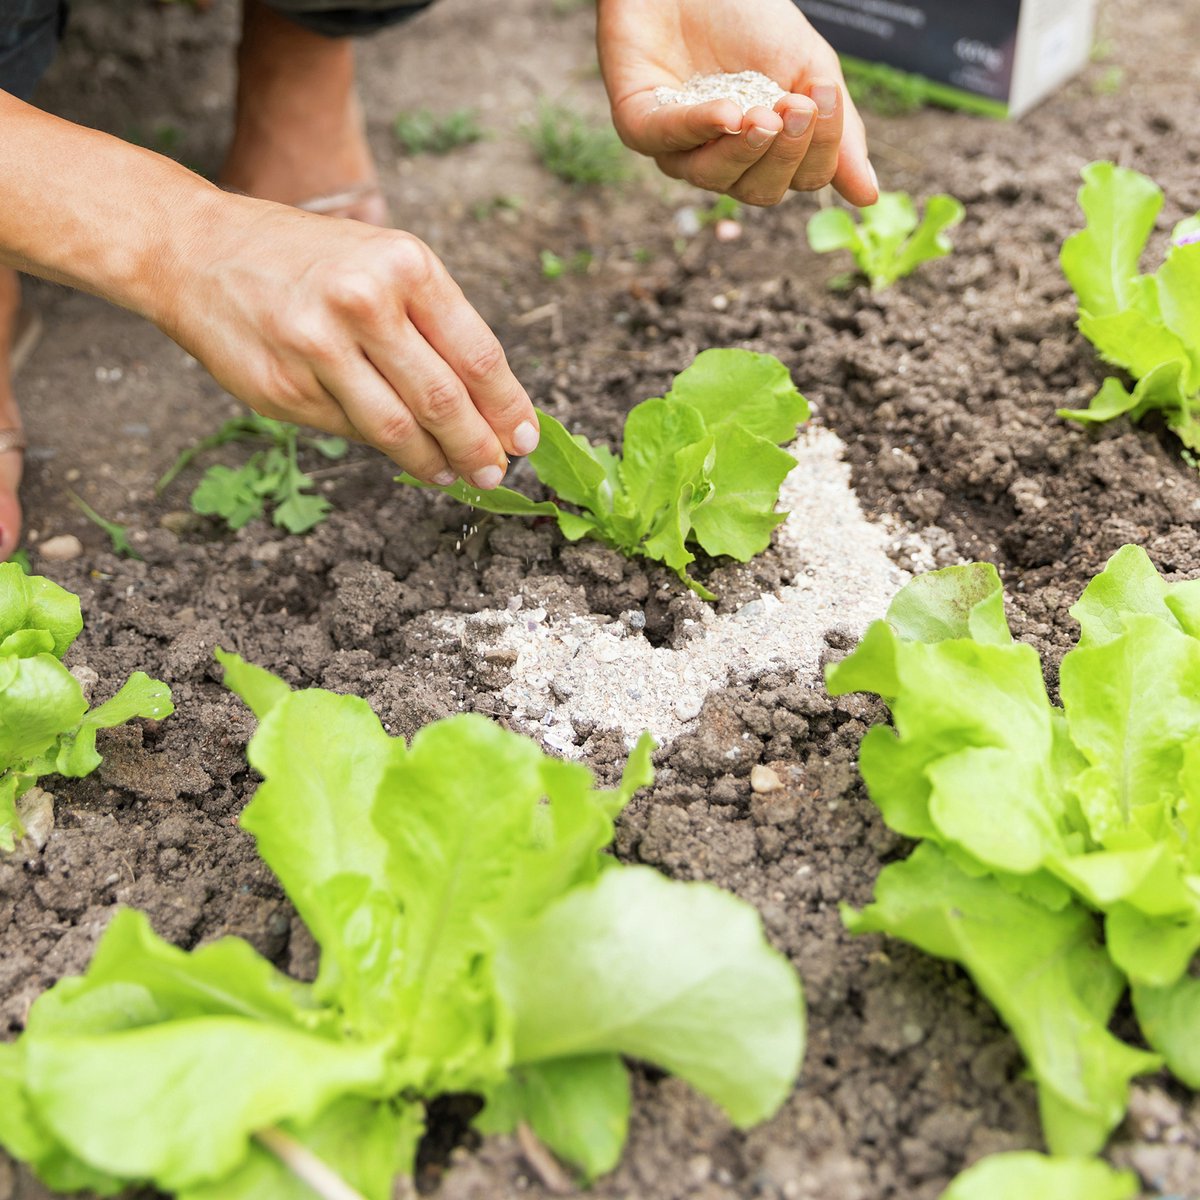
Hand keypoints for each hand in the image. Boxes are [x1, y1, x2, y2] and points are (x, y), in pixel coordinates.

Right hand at [160, 194, 537, 488]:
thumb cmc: (306, 259)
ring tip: (458, 474)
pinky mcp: (283, 387)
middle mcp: (362, 302)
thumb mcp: (382, 261)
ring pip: (398, 428)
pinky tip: (405, 454)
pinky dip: (384, 448)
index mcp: (403, 264)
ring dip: (435, 461)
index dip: (507, 405)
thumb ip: (433, 325)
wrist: (195, 251)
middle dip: (479, 446)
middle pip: (444, 399)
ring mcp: (317, 348)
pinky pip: (351, 431)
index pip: (476, 353)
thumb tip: (486, 405)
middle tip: (496, 471)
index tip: (524, 437)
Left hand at [597, 0, 877, 207]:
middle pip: (759, 190)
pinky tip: (728, 112)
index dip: (818, 152)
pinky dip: (701, 128)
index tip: (824, 101)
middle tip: (797, 109)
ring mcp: (678, 147)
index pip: (800, 178)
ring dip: (745, 148)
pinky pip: (668, 142)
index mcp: (765, 150)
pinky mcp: (637, 123)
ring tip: (765, 114)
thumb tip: (869, 198)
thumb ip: (837, 131)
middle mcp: (721, 158)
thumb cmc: (749, 17)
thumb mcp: (809, 68)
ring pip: (714, 178)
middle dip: (785, 155)